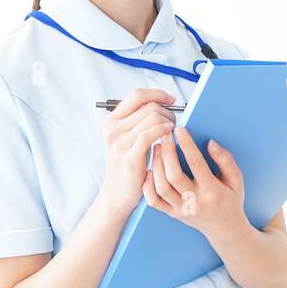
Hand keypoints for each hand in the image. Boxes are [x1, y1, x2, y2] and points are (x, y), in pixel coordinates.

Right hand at [98, 88, 177, 218]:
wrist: (118, 194)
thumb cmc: (129, 165)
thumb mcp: (127, 138)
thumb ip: (138, 120)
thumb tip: (161, 102)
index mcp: (111, 121)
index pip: (137, 95)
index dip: (157, 94)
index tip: (171, 99)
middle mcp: (112, 129)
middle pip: (149, 106)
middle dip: (167, 111)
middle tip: (174, 123)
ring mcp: (119, 143)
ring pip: (153, 118)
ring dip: (169, 122)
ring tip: (172, 132)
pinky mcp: (129, 157)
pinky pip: (151, 134)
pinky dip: (164, 131)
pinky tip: (169, 135)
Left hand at [144, 127, 250, 246]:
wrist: (225, 229)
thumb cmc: (231, 200)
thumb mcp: (237, 180)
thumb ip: (226, 160)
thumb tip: (210, 143)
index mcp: (212, 191)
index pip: (197, 164)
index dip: (187, 145)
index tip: (180, 130)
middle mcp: (195, 201)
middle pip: (174, 175)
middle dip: (167, 152)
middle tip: (164, 135)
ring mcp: (181, 209)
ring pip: (161, 187)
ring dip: (156, 165)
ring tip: (156, 148)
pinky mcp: (172, 214)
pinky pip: (154, 201)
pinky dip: (147, 186)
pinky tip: (149, 171)